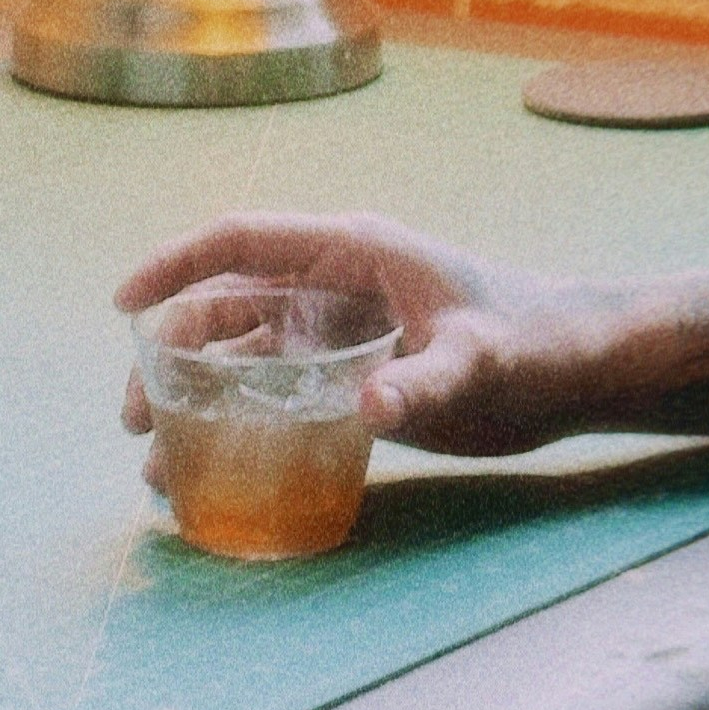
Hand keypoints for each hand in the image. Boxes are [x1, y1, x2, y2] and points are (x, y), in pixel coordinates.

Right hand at [115, 212, 708, 458]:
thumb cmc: (539, 344)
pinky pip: (280, 389)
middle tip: (136, 418)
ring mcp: (345, 329)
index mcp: (355, 253)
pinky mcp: (358, 372)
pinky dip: (241, 420)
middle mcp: (338, 285)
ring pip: (246, 353)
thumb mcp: (483, 362)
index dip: (175, 266)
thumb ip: (426, 382)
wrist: (585, 367)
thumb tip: (370, 408)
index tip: (123, 304)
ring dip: (198, 395)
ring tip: (160, 459)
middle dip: (171, 353)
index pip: (243, 242)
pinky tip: (217, 467)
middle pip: (229, 305)